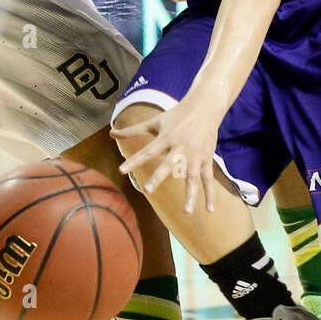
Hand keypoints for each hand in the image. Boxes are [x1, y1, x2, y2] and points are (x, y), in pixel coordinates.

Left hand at [111, 96, 222, 213]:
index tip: (121, 170)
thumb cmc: (176, 115)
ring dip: (191, 195)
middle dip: (158, 177)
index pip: (147, 151)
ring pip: (192, 177)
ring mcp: (195, 155)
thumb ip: (133, 130)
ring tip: (186, 212)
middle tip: (147, 190)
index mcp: (166, 138)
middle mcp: (180, 148)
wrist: (205, 107)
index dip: (134, 161)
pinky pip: (208, 180)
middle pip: (168, 165)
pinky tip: (209, 210)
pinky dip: (210, 195)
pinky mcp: (206, 160)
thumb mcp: (154, 121)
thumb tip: (110, 133)